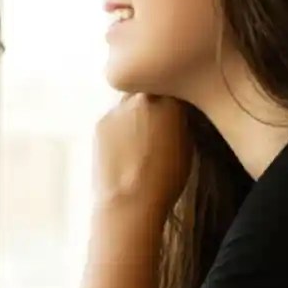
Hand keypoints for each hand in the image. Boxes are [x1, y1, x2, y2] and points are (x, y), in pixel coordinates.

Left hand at [93, 94, 192, 216]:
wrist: (129, 201)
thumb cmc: (166, 179)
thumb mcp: (187, 145)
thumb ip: (180, 120)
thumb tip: (175, 112)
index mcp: (169, 103)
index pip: (175, 86)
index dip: (178, 95)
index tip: (179, 107)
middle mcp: (141, 99)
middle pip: (150, 89)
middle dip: (155, 100)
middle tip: (159, 122)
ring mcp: (118, 109)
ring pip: (130, 102)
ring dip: (137, 113)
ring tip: (141, 138)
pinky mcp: (100, 123)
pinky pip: (115, 117)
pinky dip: (121, 127)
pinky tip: (125, 148)